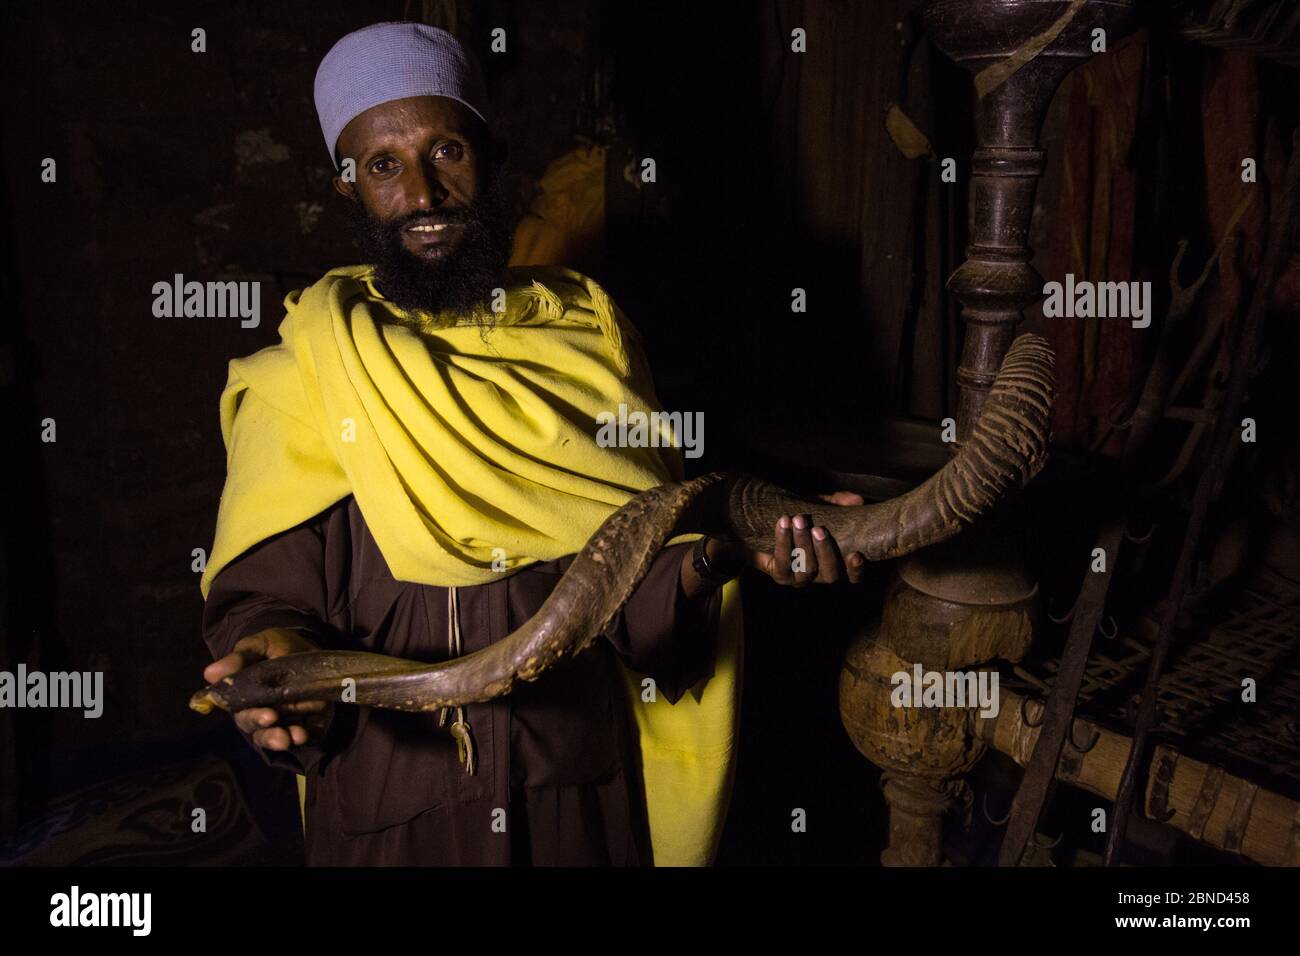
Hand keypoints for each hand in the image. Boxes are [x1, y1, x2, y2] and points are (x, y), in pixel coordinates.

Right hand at [203, 628, 328, 751]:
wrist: (306, 644)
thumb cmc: (274, 647)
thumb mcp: (257, 646)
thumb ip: (238, 659)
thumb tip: (211, 673)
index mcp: (248, 699)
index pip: (245, 715)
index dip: (255, 718)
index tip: (268, 717)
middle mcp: (268, 713)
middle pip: (263, 732)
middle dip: (272, 735)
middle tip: (282, 736)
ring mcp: (290, 718)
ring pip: (285, 736)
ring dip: (291, 739)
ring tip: (299, 736)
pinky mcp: (312, 718)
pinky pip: (312, 732)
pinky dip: (313, 734)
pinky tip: (314, 732)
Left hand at [728, 490, 867, 586]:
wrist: (763, 525)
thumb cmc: (800, 517)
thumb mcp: (821, 506)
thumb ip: (838, 503)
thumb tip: (857, 499)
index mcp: (836, 564)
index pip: (852, 576)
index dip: (856, 569)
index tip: (856, 554)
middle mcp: (820, 576)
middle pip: (830, 575)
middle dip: (825, 552)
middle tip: (819, 529)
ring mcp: (800, 579)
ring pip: (806, 569)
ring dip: (802, 544)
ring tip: (798, 520)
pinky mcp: (780, 576)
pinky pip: (783, 564)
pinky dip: (783, 542)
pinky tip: (783, 523)